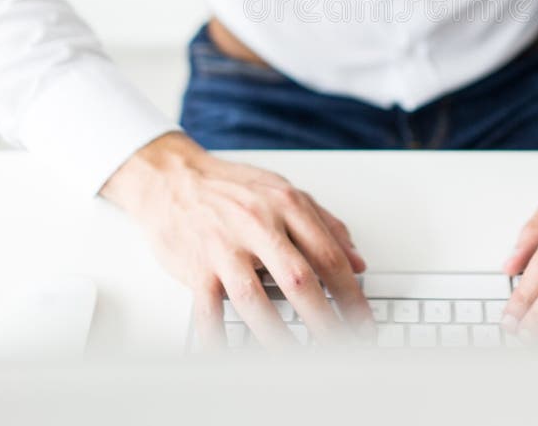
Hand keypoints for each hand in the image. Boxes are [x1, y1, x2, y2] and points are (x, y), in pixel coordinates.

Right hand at [99, 131, 375, 349]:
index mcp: (286, 205)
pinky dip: (218, 337)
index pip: (328, 254)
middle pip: (299, 279)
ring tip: (298, 359)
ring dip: (278, 335)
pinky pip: (208, 309)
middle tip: (340, 345)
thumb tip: (357, 259)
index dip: (350, 293)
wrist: (174, 178)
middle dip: (324, 319)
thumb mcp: (285, 191)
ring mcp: (225, 246)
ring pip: (255, 299)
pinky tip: (232, 355)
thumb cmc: (233, 187)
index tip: (363, 320)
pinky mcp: (196, 265)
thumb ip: (325, 223)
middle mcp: (258, 224)